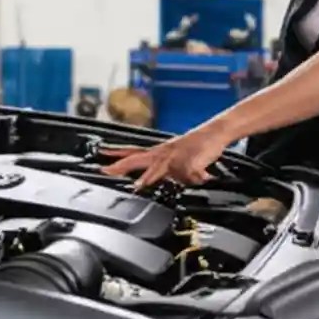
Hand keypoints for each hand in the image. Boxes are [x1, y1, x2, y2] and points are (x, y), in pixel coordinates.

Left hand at [99, 125, 231, 189]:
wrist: (217, 133)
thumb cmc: (197, 145)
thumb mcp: (175, 160)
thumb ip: (163, 171)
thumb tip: (151, 181)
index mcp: (159, 152)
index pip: (132, 152)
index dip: (116, 153)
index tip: (101, 153)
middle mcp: (164, 153)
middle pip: (138, 158)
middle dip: (121, 166)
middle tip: (105, 171)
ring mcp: (178, 157)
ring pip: (160, 167)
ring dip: (149, 177)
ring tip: (139, 185)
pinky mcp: (193, 161)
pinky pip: (190, 172)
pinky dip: (194, 176)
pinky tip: (199, 177)